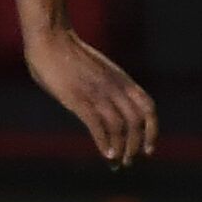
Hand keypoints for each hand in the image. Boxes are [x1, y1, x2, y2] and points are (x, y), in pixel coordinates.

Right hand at [23, 28, 157, 166]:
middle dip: (135, 146)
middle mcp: (113, 87)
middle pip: (136, 122)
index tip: (148, 149)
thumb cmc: (65, 52)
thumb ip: (102, 86)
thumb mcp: (95, 69)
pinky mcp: (77, 98)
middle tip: (128, 161)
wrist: (49, 38)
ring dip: (120, 149)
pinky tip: (105, 153)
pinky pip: (97, 125)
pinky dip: (104, 142)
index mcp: (120, 79)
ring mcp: (96, 93)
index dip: (152, 130)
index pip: (148, 108)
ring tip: (115, 163)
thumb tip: (99, 104)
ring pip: (119, 127)